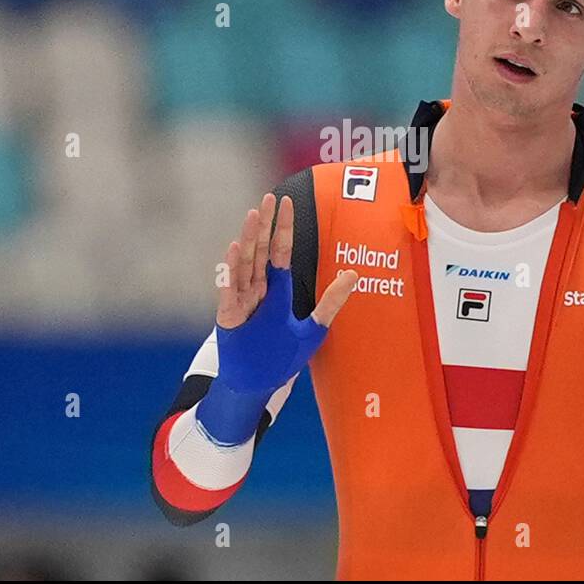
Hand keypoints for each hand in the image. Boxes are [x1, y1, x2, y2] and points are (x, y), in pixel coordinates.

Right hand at [213, 192, 358, 392]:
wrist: (257, 384)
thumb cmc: (281, 357)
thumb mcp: (314, 327)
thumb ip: (332, 300)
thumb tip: (354, 273)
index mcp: (276, 289)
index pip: (279, 250)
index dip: (282, 227)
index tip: (285, 203)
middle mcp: (258, 289)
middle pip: (261, 250)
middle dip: (265, 225)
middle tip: (269, 199)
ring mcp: (242, 300)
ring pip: (245, 263)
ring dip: (248, 239)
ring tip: (253, 215)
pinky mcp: (229, 315)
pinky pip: (230, 289)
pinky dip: (231, 269)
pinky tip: (233, 249)